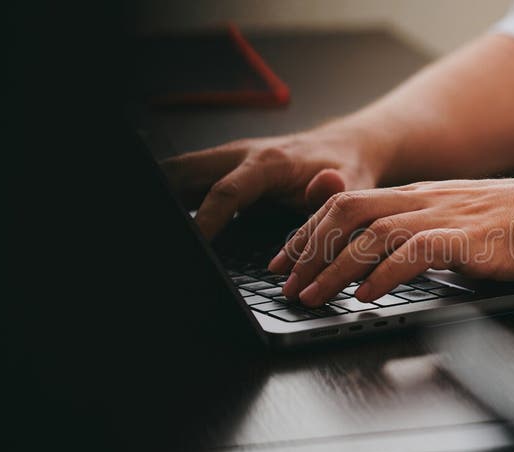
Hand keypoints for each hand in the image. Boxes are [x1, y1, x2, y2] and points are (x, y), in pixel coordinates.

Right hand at [161, 127, 388, 238]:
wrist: (346, 147)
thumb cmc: (347, 170)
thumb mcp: (350, 186)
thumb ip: (333, 194)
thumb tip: (325, 186)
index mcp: (269, 162)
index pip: (226, 192)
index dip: (207, 220)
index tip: (194, 243)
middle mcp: (242, 155)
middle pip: (185, 171)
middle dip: (165, 196)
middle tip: (163, 234)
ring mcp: (230, 160)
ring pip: (181, 172)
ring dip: (168, 195)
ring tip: (166, 232)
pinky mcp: (226, 169)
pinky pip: (190, 180)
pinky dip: (176, 197)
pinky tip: (177, 220)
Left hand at [268, 172, 513, 306]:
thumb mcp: (467, 225)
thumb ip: (430, 238)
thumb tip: (397, 266)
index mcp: (424, 196)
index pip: (351, 203)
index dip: (312, 231)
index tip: (290, 260)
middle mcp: (428, 199)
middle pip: (348, 211)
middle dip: (309, 247)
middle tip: (288, 281)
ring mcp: (448, 216)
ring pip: (371, 233)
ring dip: (335, 267)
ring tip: (315, 295)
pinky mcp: (470, 239)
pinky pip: (414, 252)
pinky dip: (382, 274)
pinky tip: (366, 295)